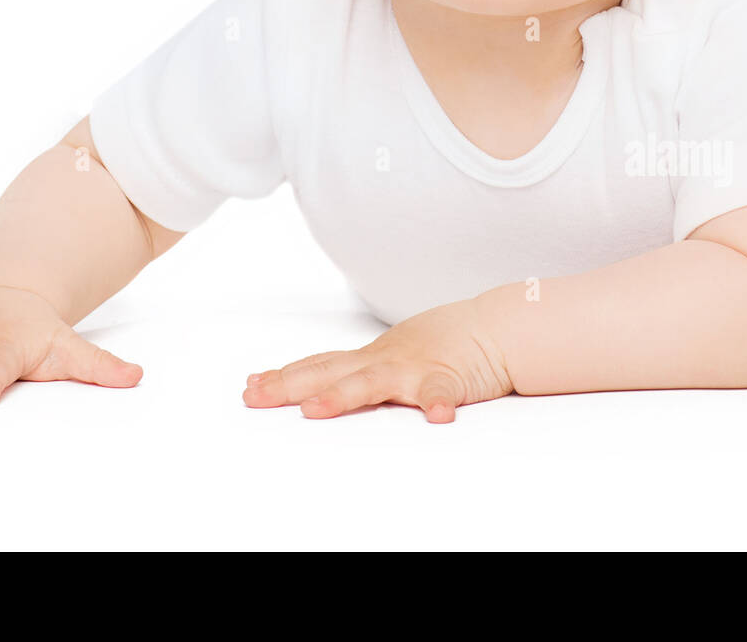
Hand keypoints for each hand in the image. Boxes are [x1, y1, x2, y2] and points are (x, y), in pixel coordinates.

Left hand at [242, 297, 511, 422]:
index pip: (320, 365)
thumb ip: (365, 372)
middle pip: (328, 373)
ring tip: (314, 411)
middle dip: (288, 385)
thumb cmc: (447, 343)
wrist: (495, 326)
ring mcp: (414, 368)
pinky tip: (437, 419)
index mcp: (372, 358)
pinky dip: (438, 404)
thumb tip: (329, 386)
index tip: (251, 385)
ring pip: (373, 382)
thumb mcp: (398, 356)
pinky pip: (442, 392)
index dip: (285, 375)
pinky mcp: (449, 377)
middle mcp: (384, 360)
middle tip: (254, 396)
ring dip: (342, 396)